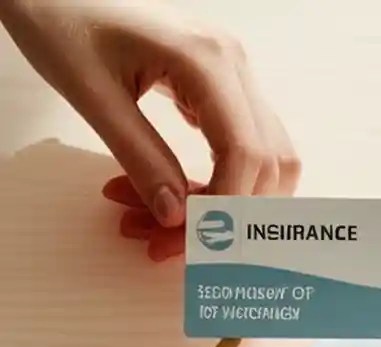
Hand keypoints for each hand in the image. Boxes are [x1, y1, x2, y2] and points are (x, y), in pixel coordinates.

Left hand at [0, 0, 299, 259]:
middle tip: (176, 243)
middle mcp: (234, 64)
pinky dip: (224, 178)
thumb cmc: (63, 20)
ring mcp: (234, 71)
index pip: (246, 153)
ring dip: (232, 200)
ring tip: (174, 221)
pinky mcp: (223, 80)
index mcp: (207, 60)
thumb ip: (140, 157)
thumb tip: (176, 218)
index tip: (189, 240)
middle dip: (232, 214)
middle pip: (271, 160)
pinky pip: (246, 141)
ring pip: (268, 155)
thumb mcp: (94, 96)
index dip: (227, 208)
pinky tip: (183, 191)